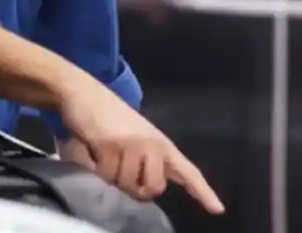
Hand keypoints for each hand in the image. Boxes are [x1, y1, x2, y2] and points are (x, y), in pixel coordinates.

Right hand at [58, 74, 223, 214]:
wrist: (84, 92)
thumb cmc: (109, 118)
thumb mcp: (136, 137)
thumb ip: (146, 162)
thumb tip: (147, 191)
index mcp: (161, 143)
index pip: (187, 170)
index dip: (202, 191)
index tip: (217, 209)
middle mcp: (152, 144)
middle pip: (153, 189)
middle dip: (136, 188)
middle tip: (121, 169)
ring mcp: (133, 144)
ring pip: (126, 185)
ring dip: (111, 176)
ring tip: (106, 153)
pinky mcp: (112, 145)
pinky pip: (105, 176)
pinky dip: (96, 169)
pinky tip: (95, 149)